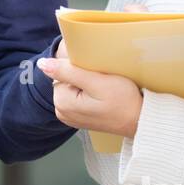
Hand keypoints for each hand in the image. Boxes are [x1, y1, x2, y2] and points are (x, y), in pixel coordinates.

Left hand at [42, 2, 148, 136]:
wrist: (142, 121)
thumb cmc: (124, 101)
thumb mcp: (97, 82)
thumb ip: (67, 71)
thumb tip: (42, 64)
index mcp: (61, 102)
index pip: (60, 70)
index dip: (78, 66)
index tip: (96, 73)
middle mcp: (61, 112)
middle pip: (65, 78)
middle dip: (82, 74)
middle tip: (102, 80)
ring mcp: (70, 116)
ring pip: (73, 85)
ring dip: (87, 82)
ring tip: (104, 88)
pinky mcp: (80, 116)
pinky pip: (79, 95)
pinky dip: (90, 91)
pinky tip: (103, 95)